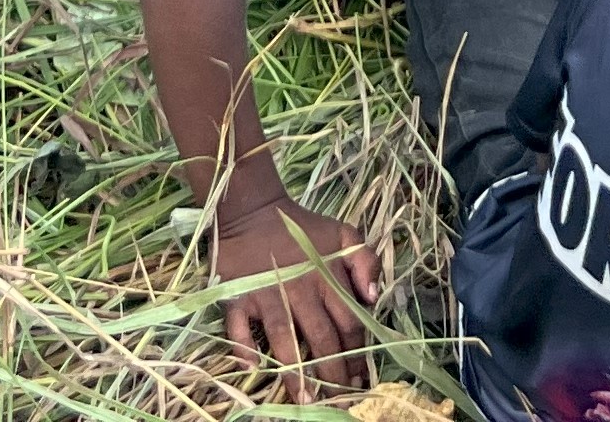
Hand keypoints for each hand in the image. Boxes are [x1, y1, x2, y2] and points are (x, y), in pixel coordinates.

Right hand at [210, 197, 379, 397]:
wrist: (253, 209)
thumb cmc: (303, 228)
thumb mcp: (344, 233)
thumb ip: (366, 260)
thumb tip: (373, 297)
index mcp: (327, 276)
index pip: (349, 322)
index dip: (358, 353)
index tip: (361, 379)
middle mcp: (299, 289)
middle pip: (321, 338)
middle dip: (333, 372)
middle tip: (339, 399)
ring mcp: (266, 294)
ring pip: (284, 339)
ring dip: (295, 372)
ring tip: (305, 400)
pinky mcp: (237, 296)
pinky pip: (238, 327)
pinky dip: (244, 347)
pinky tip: (253, 368)